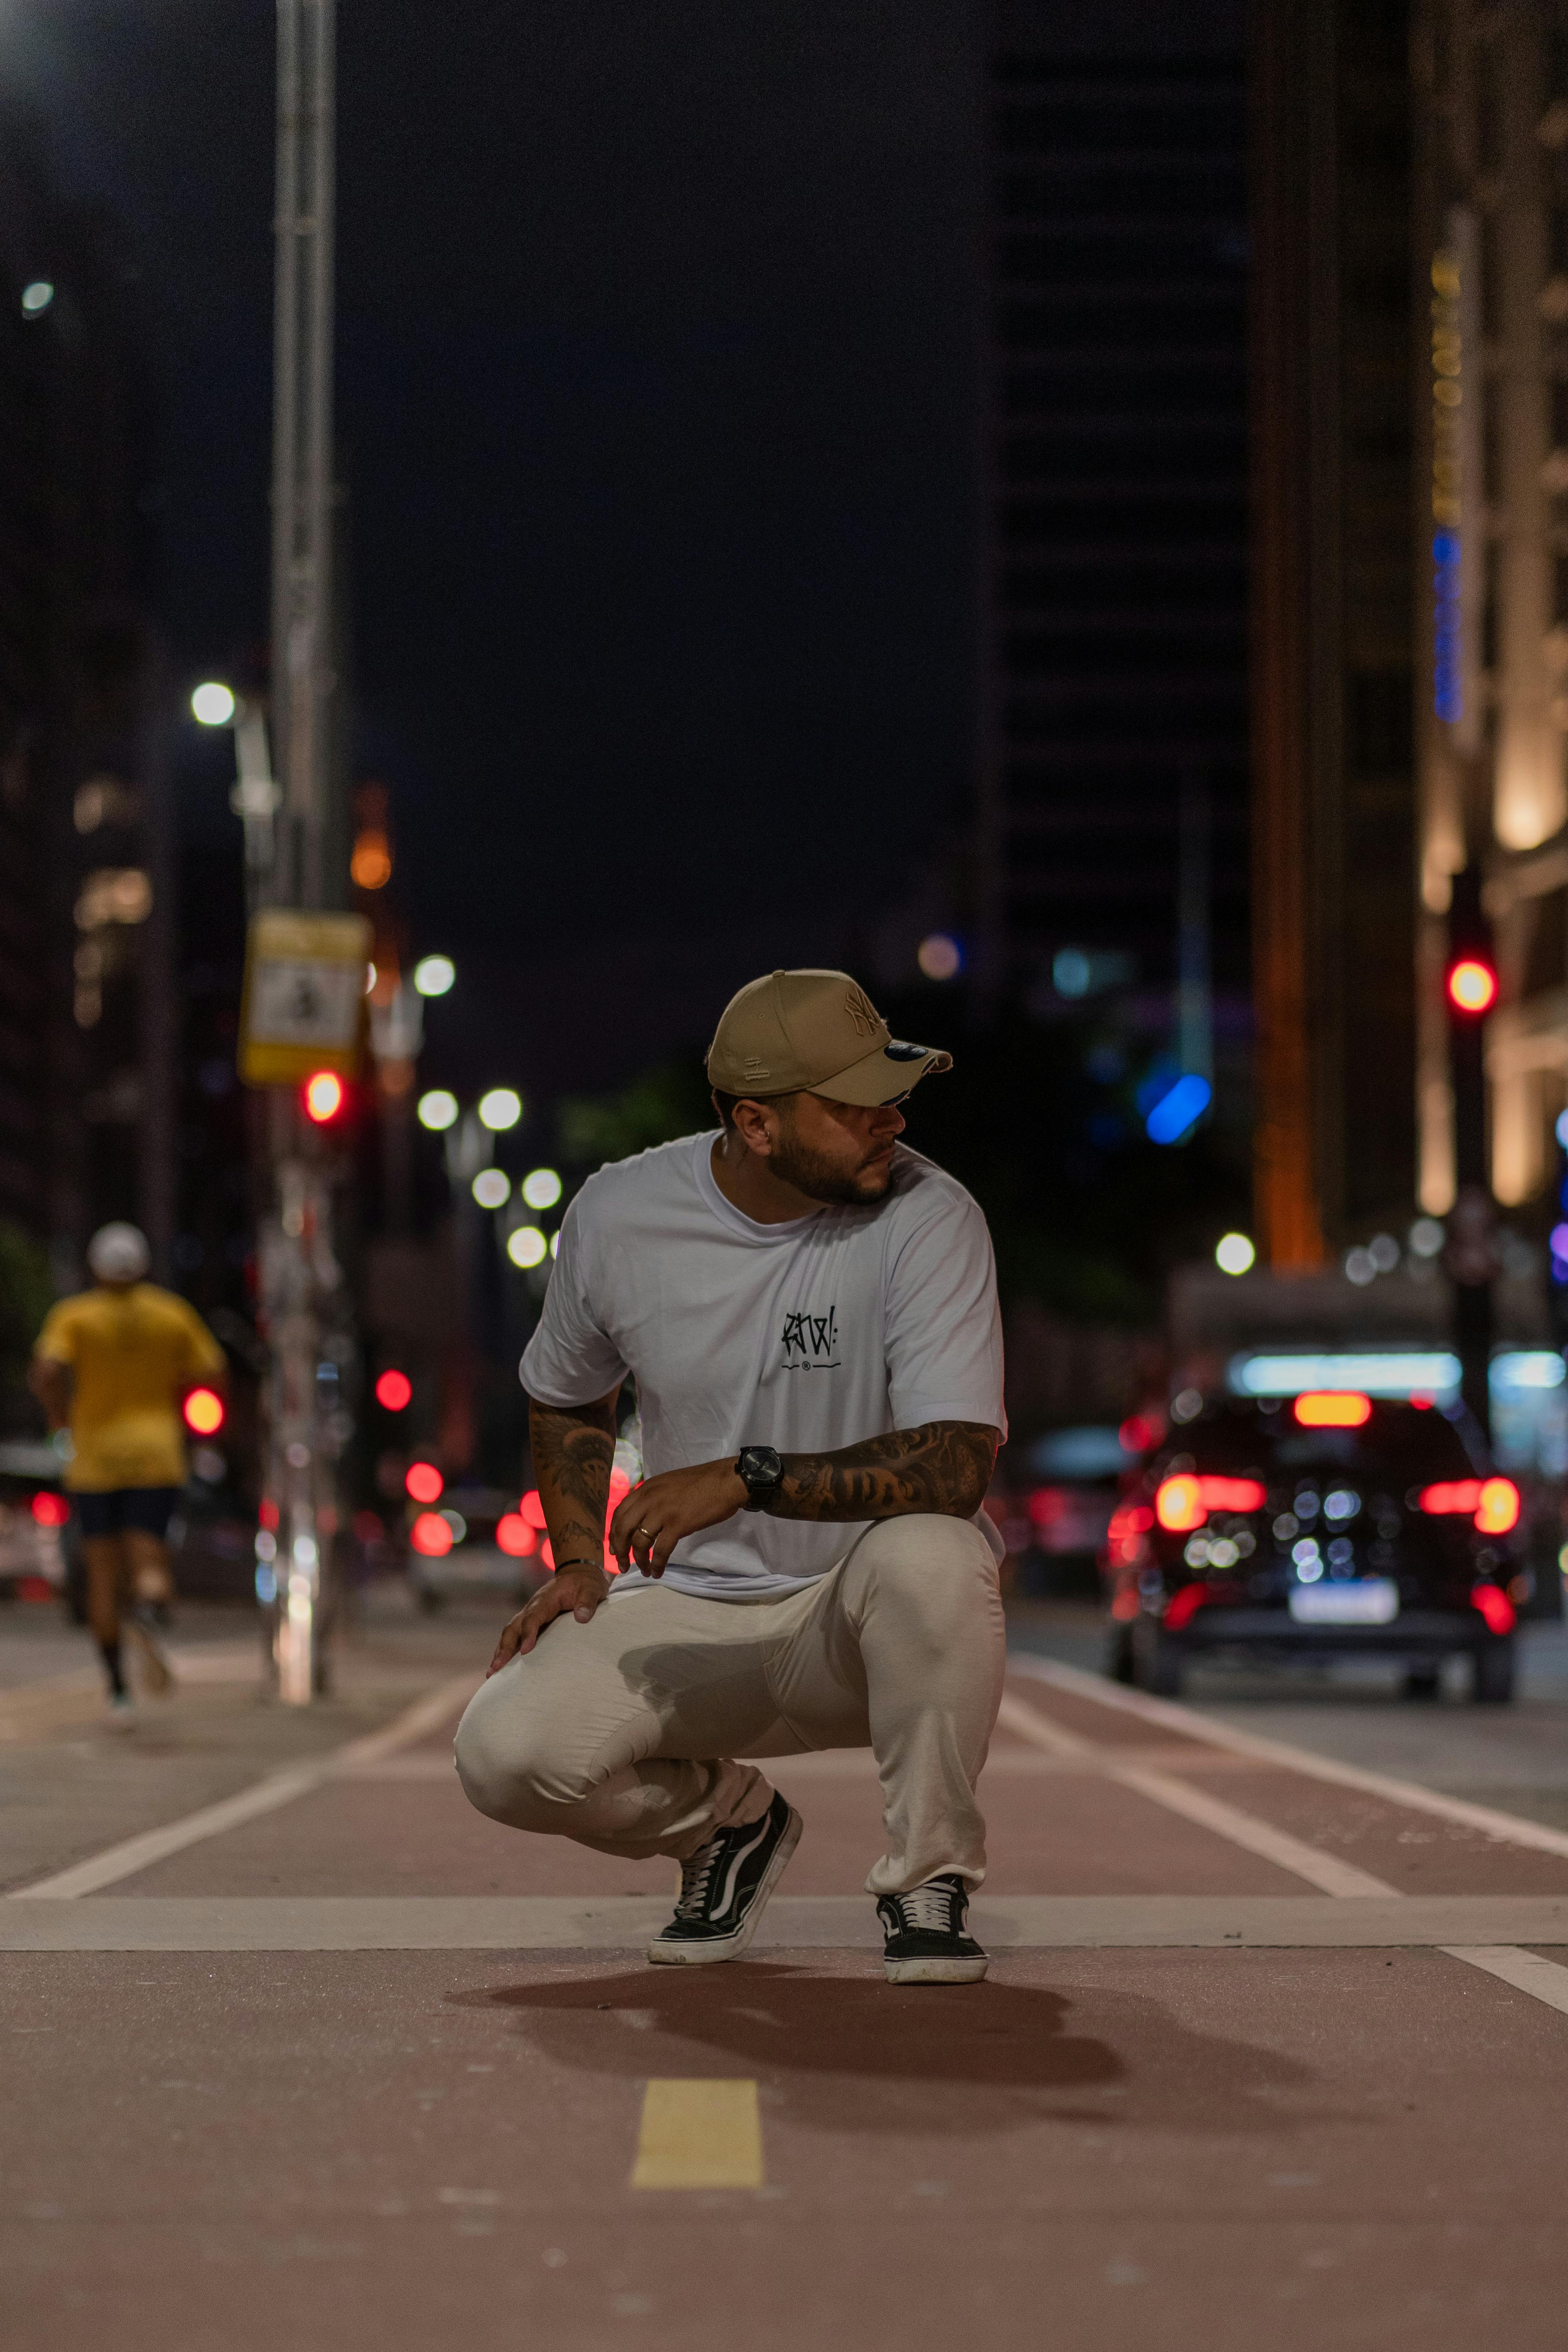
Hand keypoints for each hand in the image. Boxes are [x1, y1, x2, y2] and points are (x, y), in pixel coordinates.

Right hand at [486, 1564, 609, 1674]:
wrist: (579, 1574)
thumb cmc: (585, 1583)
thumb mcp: (591, 1588)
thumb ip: (587, 1602)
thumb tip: (582, 1618)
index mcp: (545, 1599)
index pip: (533, 1617)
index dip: (528, 1633)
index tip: (526, 1651)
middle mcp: (532, 1607)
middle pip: (514, 1627)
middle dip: (504, 1647)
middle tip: (497, 1667)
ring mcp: (529, 1614)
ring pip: (510, 1633)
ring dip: (501, 1651)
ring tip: (492, 1672)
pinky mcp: (531, 1621)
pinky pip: (515, 1636)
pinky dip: (506, 1649)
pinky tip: (501, 1665)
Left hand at [610, 1459, 748, 1574]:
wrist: (726, 1481)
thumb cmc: (702, 1483)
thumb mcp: (669, 1484)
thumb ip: (654, 1498)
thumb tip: (646, 1519)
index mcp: (646, 1488)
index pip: (619, 1512)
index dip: (613, 1533)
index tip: (614, 1548)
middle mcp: (649, 1499)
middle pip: (623, 1529)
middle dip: (619, 1551)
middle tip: (622, 1565)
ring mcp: (662, 1511)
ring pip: (639, 1541)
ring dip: (639, 1560)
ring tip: (644, 1571)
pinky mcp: (677, 1524)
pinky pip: (661, 1550)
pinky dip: (657, 1564)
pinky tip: (658, 1571)